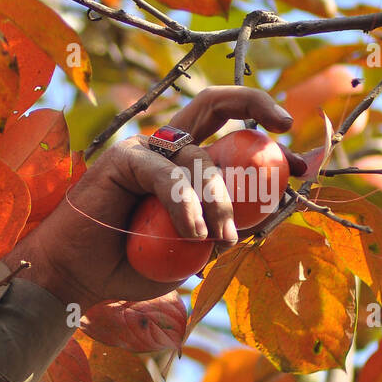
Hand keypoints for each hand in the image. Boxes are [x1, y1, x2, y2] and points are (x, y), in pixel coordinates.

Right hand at [4, 86, 306, 308]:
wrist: (80, 279)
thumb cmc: (135, 267)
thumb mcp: (195, 248)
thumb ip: (226, 226)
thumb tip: (274, 212)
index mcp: (186, 162)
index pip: (231, 128)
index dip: (268, 136)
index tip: (301, 163)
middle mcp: (168, 147)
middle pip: (216, 102)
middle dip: (256, 104)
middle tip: (285, 131)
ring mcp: (145, 150)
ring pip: (201, 158)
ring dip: (222, 201)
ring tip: (223, 239)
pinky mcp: (123, 160)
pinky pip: (169, 177)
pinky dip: (187, 205)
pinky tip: (194, 233)